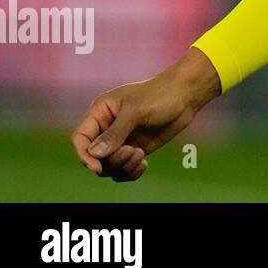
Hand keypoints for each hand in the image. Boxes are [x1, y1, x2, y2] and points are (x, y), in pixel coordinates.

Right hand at [71, 47, 221, 181]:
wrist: (186, 95)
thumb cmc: (160, 95)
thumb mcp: (136, 111)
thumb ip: (115, 133)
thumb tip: (94, 154)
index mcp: (101, 113)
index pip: (81, 139)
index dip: (84, 156)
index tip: (98, 168)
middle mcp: (107, 128)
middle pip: (94, 157)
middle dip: (112, 161)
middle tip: (134, 151)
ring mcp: (121, 140)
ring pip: (109, 166)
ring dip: (123, 167)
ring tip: (141, 156)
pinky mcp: (135, 149)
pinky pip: (124, 169)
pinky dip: (130, 172)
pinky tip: (144, 166)